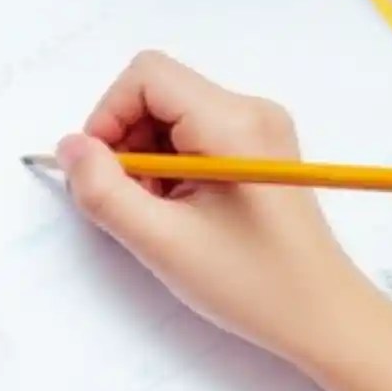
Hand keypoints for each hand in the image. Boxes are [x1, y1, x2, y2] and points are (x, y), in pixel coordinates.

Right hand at [56, 50, 365, 360]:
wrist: (322, 315)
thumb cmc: (251, 283)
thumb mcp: (162, 242)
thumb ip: (103, 190)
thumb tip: (69, 147)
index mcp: (233, 122)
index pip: (146, 75)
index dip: (108, 116)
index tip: (102, 173)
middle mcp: (251, 110)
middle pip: (158, 93)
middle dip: (128, 142)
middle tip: (133, 203)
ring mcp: (260, 128)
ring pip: (173, 116)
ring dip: (148, 159)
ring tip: (161, 214)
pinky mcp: (260, 149)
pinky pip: (196, 135)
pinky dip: (173, 167)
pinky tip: (182, 212)